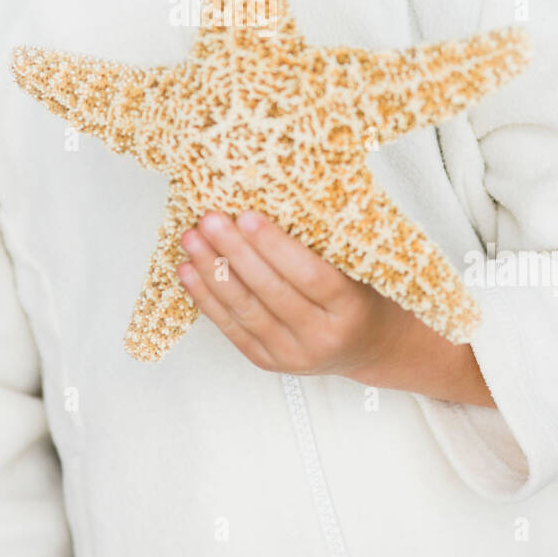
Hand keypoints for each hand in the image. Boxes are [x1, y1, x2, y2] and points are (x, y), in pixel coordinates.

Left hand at [177, 210, 402, 378]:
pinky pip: (231, 328)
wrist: (369, 346)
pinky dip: (206, 298)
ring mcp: (291, 354)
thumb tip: (278, 195)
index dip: (276, 247)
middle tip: (210, 219)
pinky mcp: (267, 361)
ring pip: (245, 309)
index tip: (249, 216)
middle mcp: (321, 337)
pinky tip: (188, 271)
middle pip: (271, 292)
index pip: (311, 276)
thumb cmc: (362, 296)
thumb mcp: (359, 267)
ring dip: (213, 271)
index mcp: (350, 309)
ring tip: (192, 239)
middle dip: (235, 252)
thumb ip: (326, 242)